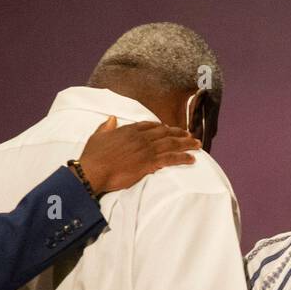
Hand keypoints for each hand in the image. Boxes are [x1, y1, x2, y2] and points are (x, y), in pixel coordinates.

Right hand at [77, 117, 199, 194]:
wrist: (93, 171)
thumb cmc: (93, 156)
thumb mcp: (97, 136)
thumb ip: (107, 126)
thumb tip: (112, 118)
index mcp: (129, 130)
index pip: (150, 126)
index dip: (162, 127)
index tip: (170, 128)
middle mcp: (140, 138)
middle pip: (165, 133)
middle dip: (180, 134)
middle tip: (191, 136)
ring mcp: (146, 150)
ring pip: (171, 144)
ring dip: (186, 144)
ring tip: (197, 145)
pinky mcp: (149, 163)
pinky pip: (170, 158)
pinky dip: (182, 158)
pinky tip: (192, 159)